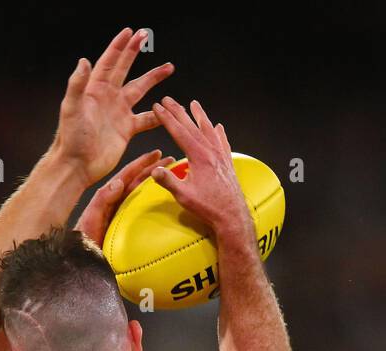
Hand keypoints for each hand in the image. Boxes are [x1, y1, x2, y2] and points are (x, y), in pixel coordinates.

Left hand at [51, 27, 173, 187]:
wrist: (77, 166)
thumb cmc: (71, 139)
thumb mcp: (71, 109)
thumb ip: (77, 85)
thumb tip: (84, 61)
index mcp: (95, 90)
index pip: (109, 62)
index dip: (119, 46)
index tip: (129, 32)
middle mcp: (108, 98)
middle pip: (125, 69)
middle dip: (135, 52)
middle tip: (146, 36)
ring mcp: (118, 113)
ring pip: (140, 90)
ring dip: (153, 79)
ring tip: (168, 68)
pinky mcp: (126, 129)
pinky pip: (146, 119)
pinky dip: (157, 114)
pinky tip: (167, 110)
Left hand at [75, 148, 175, 247]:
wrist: (83, 257)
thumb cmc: (84, 237)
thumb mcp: (91, 216)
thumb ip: (102, 199)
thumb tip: (119, 182)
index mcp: (109, 195)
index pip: (128, 174)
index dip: (142, 163)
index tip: (158, 153)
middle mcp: (118, 202)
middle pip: (139, 181)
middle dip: (154, 169)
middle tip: (172, 161)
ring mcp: (123, 213)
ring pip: (143, 194)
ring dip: (157, 185)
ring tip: (173, 178)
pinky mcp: (128, 226)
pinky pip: (145, 212)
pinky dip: (155, 205)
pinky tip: (166, 206)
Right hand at [150, 97, 255, 243]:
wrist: (232, 215)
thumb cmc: (208, 207)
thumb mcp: (184, 195)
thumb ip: (168, 181)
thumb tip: (154, 170)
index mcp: (198, 156)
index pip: (178, 131)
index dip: (166, 118)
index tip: (158, 107)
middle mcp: (211, 151)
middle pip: (192, 126)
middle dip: (178, 111)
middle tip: (168, 99)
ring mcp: (220, 155)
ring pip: (209, 129)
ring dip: (200, 116)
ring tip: (194, 104)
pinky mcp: (227, 163)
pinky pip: (222, 142)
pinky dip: (219, 132)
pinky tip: (218, 127)